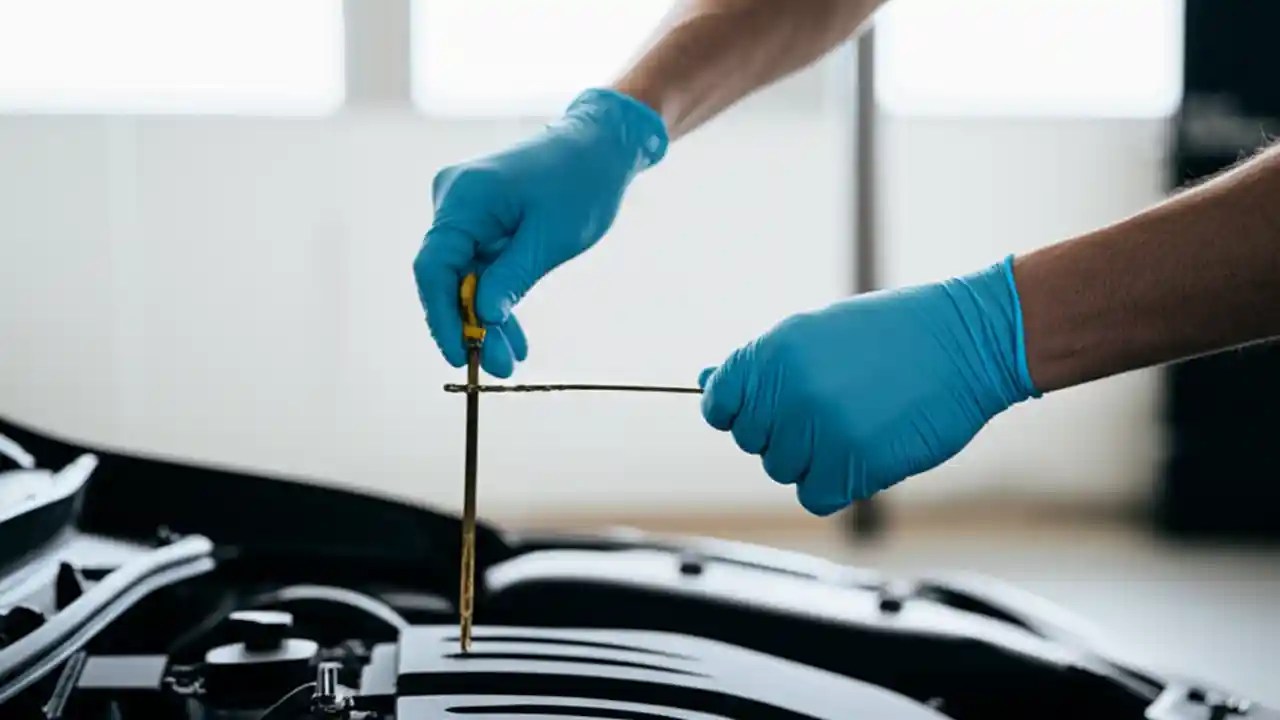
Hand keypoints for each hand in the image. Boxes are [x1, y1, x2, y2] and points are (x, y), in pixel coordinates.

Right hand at [414, 88, 667, 376]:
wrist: (600, 147)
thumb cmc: (581, 183)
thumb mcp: (550, 239)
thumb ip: (511, 278)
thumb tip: (481, 318)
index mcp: (464, 198)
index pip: (433, 266)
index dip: (441, 316)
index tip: (460, 355)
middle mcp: (454, 201)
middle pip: (447, 276)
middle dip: (470, 325)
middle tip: (496, 367)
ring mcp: (466, 211)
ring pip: (465, 277)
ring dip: (486, 319)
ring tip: (510, 360)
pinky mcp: (483, 221)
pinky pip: (481, 266)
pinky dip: (496, 298)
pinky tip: (512, 337)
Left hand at [698, 258, 1038, 515]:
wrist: (967, 341)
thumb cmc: (892, 335)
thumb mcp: (818, 332)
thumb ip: (763, 365)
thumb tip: (706, 383)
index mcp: (775, 351)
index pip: (720, 404)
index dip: (740, 413)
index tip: (769, 411)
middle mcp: (790, 389)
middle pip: (753, 442)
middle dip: (785, 434)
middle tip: (832, 408)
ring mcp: (822, 428)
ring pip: (783, 470)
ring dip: (814, 458)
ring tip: (858, 421)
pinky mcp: (855, 462)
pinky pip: (815, 495)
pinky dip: (837, 485)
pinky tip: (867, 451)